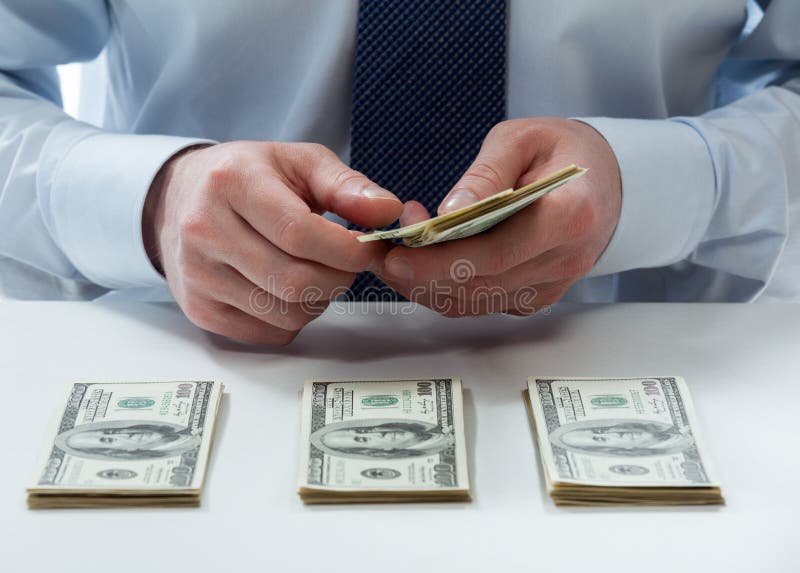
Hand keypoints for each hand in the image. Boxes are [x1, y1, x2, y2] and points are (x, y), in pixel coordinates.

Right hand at [143, 141, 401, 343]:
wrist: (180, 199)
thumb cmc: (250, 178)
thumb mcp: (300, 162)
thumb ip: (347, 186)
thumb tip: (387, 212)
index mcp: (232, 183)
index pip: (299, 233)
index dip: (347, 251)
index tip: (369, 249)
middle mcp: (204, 230)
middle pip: (294, 281)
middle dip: (339, 280)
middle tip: (346, 264)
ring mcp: (197, 275)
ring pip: (285, 314)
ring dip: (319, 300)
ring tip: (317, 271)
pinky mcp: (200, 310)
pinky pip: (268, 333)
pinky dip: (293, 318)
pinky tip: (288, 289)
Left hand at [378, 118, 621, 315]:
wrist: (604, 182)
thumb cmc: (562, 152)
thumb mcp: (522, 139)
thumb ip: (486, 174)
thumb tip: (448, 210)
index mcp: (569, 214)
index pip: (499, 252)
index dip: (443, 260)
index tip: (399, 254)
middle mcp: (564, 259)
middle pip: (481, 284)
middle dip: (422, 275)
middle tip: (383, 254)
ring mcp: (552, 285)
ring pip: (477, 302)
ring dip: (428, 286)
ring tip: (395, 254)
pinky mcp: (536, 297)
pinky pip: (483, 304)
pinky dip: (447, 290)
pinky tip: (424, 265)